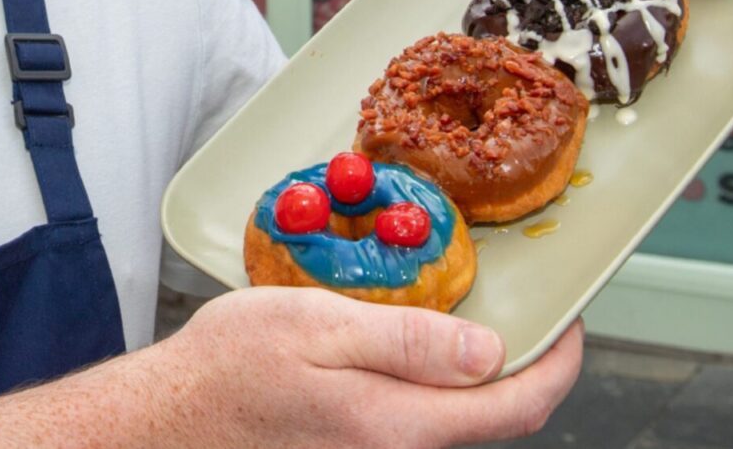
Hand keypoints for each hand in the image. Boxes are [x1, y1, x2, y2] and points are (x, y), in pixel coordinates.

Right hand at [145, 287, 582, 448]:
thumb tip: (490, 351)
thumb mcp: (317, 326)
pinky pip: (415, 426)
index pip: (518, 405)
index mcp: (400, 424)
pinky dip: (429, 386)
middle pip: (494, 417)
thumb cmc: (226, 369)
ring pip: (454, 421)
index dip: (559, 361)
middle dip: (522, 363)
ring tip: (455, 312)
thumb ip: (408, 341)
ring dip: (470, 374)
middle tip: (520, 306)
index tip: (569, 318)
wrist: (164, 423)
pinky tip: (400, 346)